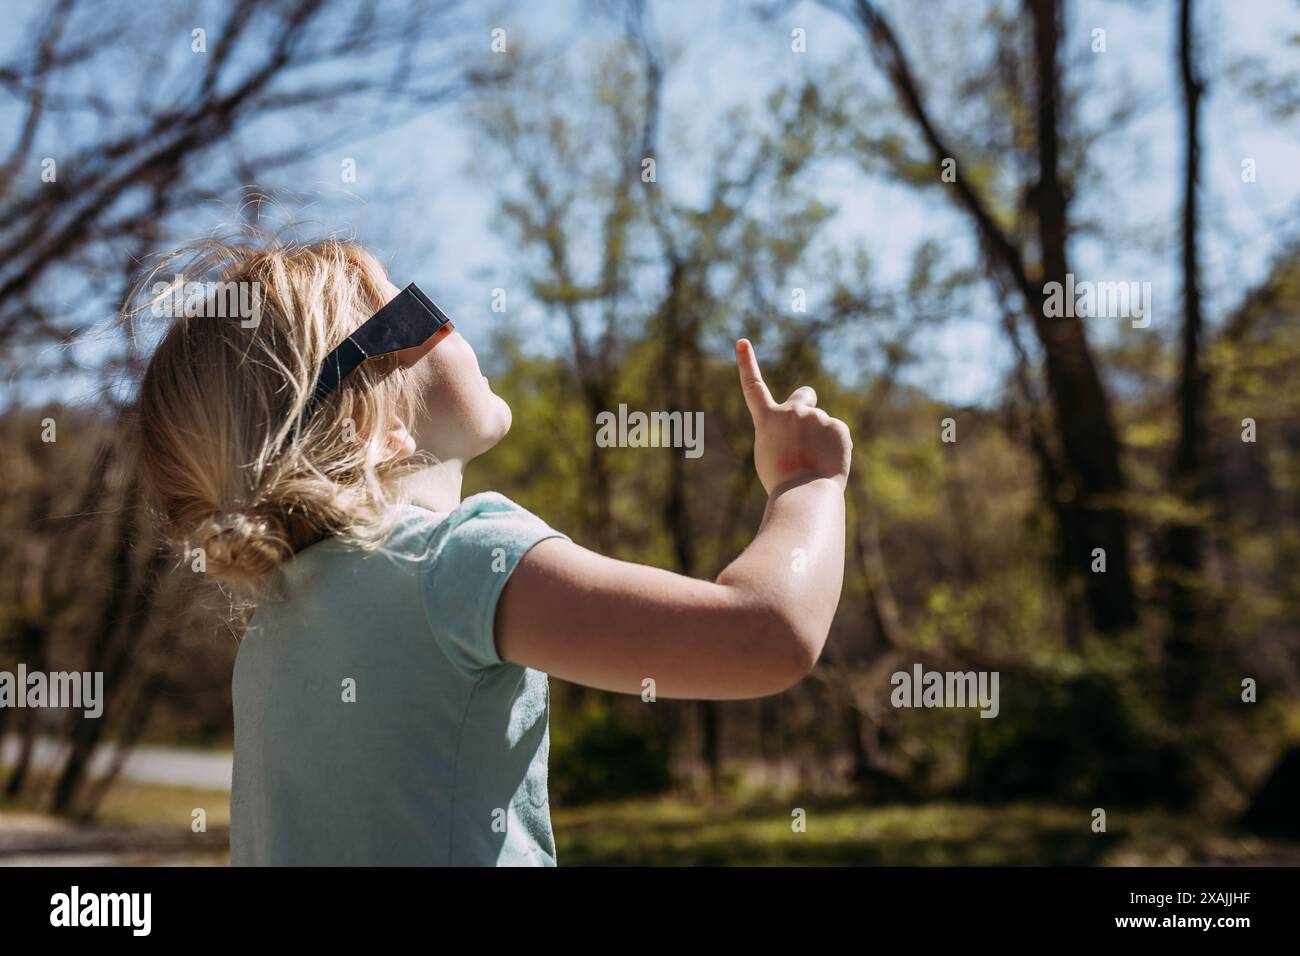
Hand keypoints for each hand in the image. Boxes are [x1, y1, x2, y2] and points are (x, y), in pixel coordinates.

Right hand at [735, 338, 851, 494]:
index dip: (746, 363)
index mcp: (768, 420)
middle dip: (808, 402)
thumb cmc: (782, 482)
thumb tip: (804, 433)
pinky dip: (836, 449)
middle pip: (805, 394)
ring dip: (821, 440)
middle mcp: (792, 411)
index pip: (753, 386)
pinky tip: (829, 463)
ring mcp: (816, 417)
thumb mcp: (771, 455)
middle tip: (809, 426)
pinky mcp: (837, 427)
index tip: (743, 342)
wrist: (804, 494)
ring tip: (815, 464)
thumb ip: (782, 435)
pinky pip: (838, 436)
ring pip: (822, 426)